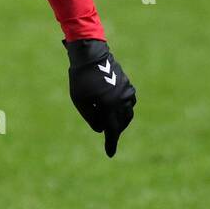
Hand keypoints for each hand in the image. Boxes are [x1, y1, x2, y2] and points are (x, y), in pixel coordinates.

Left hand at [64, 38, 135, 157]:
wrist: (91, 54)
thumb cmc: (81, 78)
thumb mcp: (80, 101)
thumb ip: (91, 118)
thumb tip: (101, 129)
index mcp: (109, 106)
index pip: (112, 130)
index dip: (111, 143)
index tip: (110, 154)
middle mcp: (121, 100)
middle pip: (122, 123)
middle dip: (115, 131)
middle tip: (109, 138)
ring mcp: (126, 91)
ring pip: (128, 112)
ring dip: (122, 121)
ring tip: (113, 124)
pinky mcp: (127, 84)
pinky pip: (129, 101)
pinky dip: (124, 108)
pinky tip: (118, 109)